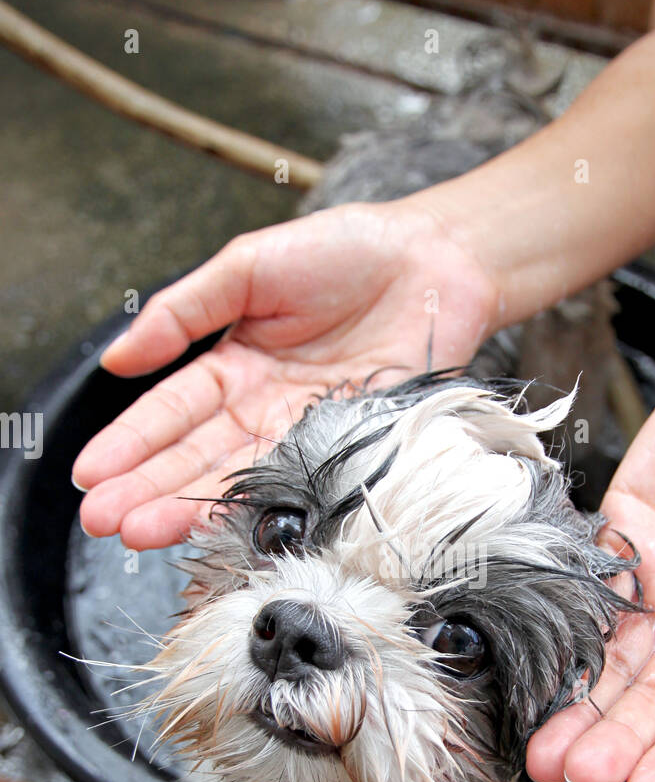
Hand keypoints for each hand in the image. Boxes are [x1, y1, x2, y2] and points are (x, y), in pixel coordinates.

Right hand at [73, 201, 496, 547]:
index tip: (90, 474)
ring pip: (235, 479)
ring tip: (137, 531)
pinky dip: (254, 506)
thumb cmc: (348, 251)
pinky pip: (295, 484)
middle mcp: (263, 410)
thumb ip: (186, 311)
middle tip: (101, 520)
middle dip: (144, 488)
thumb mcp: (249, 265)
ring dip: (184, 507)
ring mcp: (304, 435)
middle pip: (193, 457)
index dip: (129, 442)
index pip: (170, 413)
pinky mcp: (346, 449)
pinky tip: (214, 525)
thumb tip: (118, 358)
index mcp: (234, 366)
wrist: (436, 261)